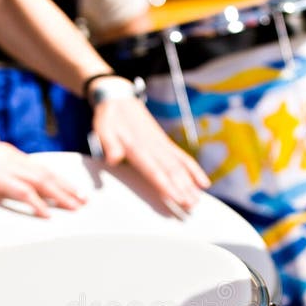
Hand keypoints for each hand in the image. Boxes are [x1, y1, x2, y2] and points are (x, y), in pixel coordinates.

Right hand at [0, 135, 85, 216]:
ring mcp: (8, 168)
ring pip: (42, 183)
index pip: (42, 168)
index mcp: (13, 155)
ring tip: (74, 207)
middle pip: (48, 175)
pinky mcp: (0, 179)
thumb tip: (9, 180)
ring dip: (61, 196)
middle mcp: (15, 159)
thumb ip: (0, 169)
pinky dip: (38, 204)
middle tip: (83, 200)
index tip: (73, 189)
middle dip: (68, 188)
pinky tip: (47, 213)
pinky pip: (24, 193)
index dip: (60, 179)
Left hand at [90, 95, 210, 209]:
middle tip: (192, 206)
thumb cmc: (109, 117)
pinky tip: (203, 182)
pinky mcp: (165, 143)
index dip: (167, 186)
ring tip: (197, 201)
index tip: (177, 199)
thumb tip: (113, 158)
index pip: (155, 171)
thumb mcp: (102, 128)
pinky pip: (183, 158)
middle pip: (172, 172)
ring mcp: (162, 145)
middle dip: (183, 190)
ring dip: (190, 184)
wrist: (119, 98)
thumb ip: (109, 144)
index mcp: (138, 147)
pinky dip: (194, 170)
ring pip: (180, 167)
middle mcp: (154, 147)